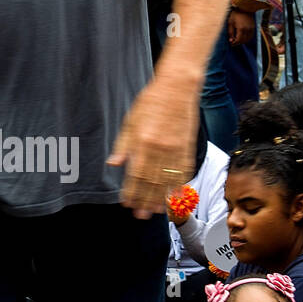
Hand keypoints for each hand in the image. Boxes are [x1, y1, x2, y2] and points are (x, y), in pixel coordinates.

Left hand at [108, 80, 197, 219]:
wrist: (178, 86)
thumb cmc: (151, 101)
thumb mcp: (131, 120)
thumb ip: (123, 145)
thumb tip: (114, 165)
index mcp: (143, 142)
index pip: (135, 174)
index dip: (131, 191)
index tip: (126, 203)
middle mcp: (160, 148)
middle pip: (151, 182)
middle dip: (144, 200)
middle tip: (139, 215)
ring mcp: (176, 148)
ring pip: (168, 180)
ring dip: (160, 198)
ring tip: (154, 211)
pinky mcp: (188, 146)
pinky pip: (183, 170)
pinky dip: (179, 185)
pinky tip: (175, 195)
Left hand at [227, 8, 254, 45]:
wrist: (244, 8)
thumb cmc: (236, 14)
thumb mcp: (230, 23)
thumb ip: (230, 32)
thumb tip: (231, 41)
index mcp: (241, 29)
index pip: (238, 40)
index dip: (234, 43)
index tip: (231, 43)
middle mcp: (247, 30)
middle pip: (243, 41)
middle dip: (238, 43)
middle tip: (234, 42)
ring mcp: (251, 29)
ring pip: (248, 39)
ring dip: (243, 41)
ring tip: (238, 40)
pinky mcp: (253, 27)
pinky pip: (251, 36)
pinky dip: (247, 38)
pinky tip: (243, 37)